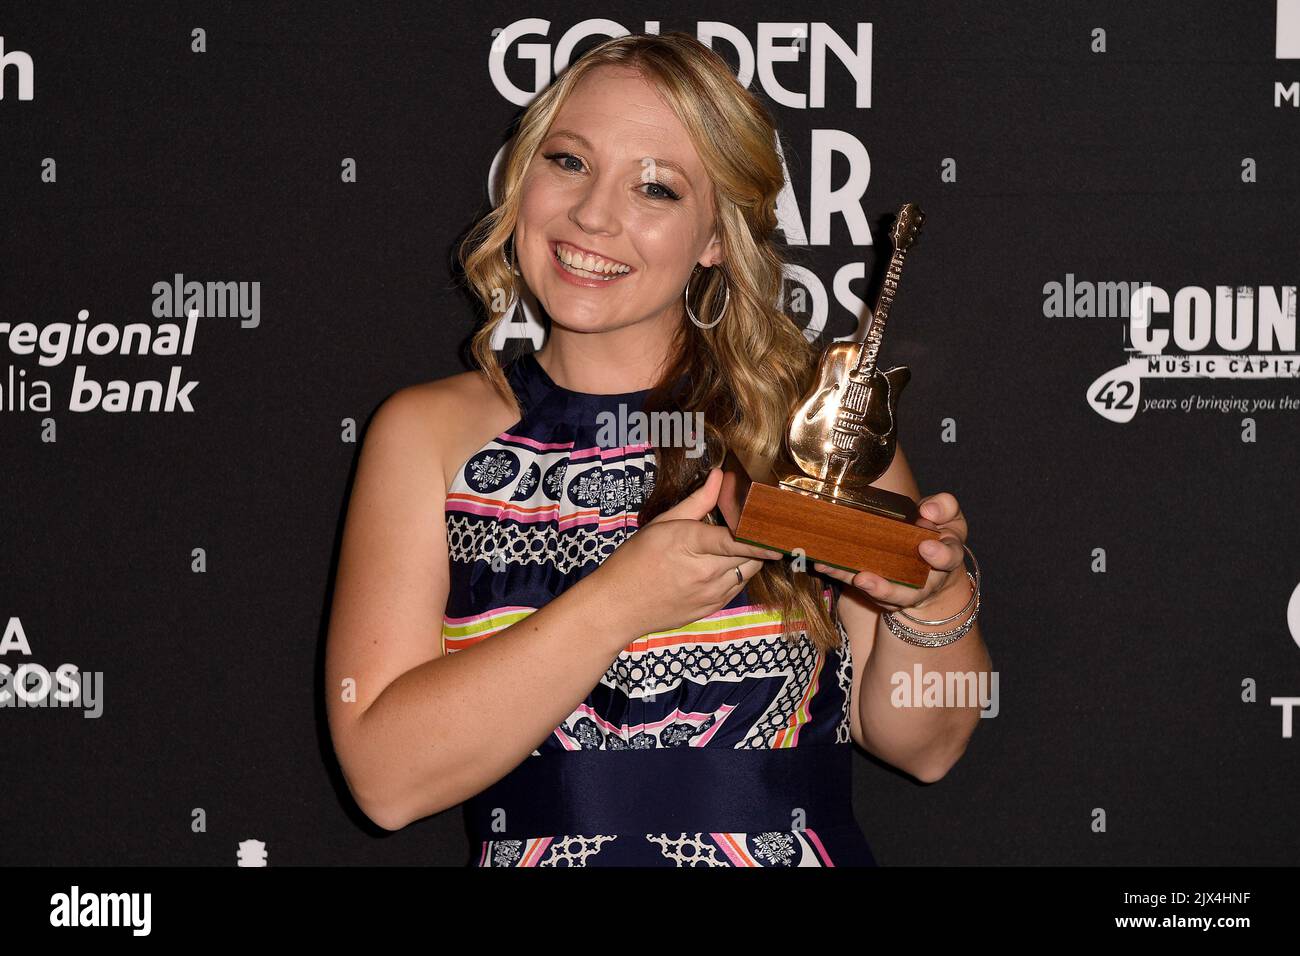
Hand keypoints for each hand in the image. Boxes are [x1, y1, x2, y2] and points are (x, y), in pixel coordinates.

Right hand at [591, 467, 782, 639]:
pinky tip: (719, 565)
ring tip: (732, 546)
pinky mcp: (711, 609)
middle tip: (754, 527)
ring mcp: (710, 595)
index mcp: (691, 545)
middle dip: (756, 541)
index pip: (738, 540)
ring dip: (748, 558)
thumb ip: (696, 502)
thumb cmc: (634, 561)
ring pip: (747, 572)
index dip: (762, 538)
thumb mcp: (662, 524)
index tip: (781, 534)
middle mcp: (706, 573)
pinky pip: (736, 588)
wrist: (618, 606)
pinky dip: (736, 574)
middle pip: (750, 556)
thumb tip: (719, 477)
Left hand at [813, 492, 968, 613]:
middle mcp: (926, 581)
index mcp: (946, 556)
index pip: (948, 558)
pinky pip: (861, 586)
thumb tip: (928, 511)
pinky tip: (826, 564)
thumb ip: (943, 506)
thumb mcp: (948, 515)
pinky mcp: (881, 592)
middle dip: (888, 588)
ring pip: (885, 596)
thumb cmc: (936, 533)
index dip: (939, 555)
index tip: (925, 546)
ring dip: (864, 588)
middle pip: (912, 592)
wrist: (930, 561)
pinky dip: (843, 575)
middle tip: (865, 578)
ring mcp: (903, 590)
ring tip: (848, 578)